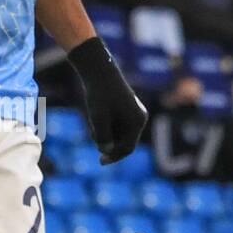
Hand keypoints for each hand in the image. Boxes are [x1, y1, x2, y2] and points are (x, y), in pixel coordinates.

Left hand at [68, 35, 147, 163]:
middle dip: (108, 142)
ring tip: (94, 119)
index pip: (127, 148)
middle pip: (124, 141)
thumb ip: (102, 137)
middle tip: (93, 131)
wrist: (99, 71)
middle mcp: (139, 118)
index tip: (101, 162)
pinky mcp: (127, 108)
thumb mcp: (98, 118)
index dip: (114, 157)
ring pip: (120, 133)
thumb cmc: (99, 95)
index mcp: (137, 122)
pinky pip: (118, 124)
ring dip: (106, 133)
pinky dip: (107, 125)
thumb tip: (106, 151)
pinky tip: (97, 114)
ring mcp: (134, 113)